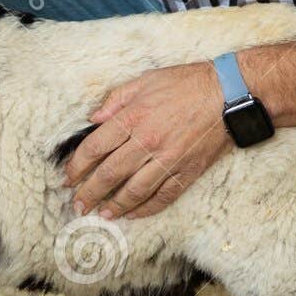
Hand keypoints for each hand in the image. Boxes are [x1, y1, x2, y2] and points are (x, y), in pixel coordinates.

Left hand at [64, 62, 229, 219]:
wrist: (228, 95)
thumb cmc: (185, 84)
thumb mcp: (145, 80)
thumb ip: (115, 100)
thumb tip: (93, 119)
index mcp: (134, 117)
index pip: (95, 147)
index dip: (78, 166)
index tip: (68, 177)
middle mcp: (148, 141)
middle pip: (110, 173)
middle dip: (90, 192)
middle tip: (77, 204)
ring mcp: (168, 160)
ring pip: (134, 190)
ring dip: (114, 205)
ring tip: (101, 214)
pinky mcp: (187, 172)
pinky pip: (163, 197)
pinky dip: (146, 209)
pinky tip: (133, 214)